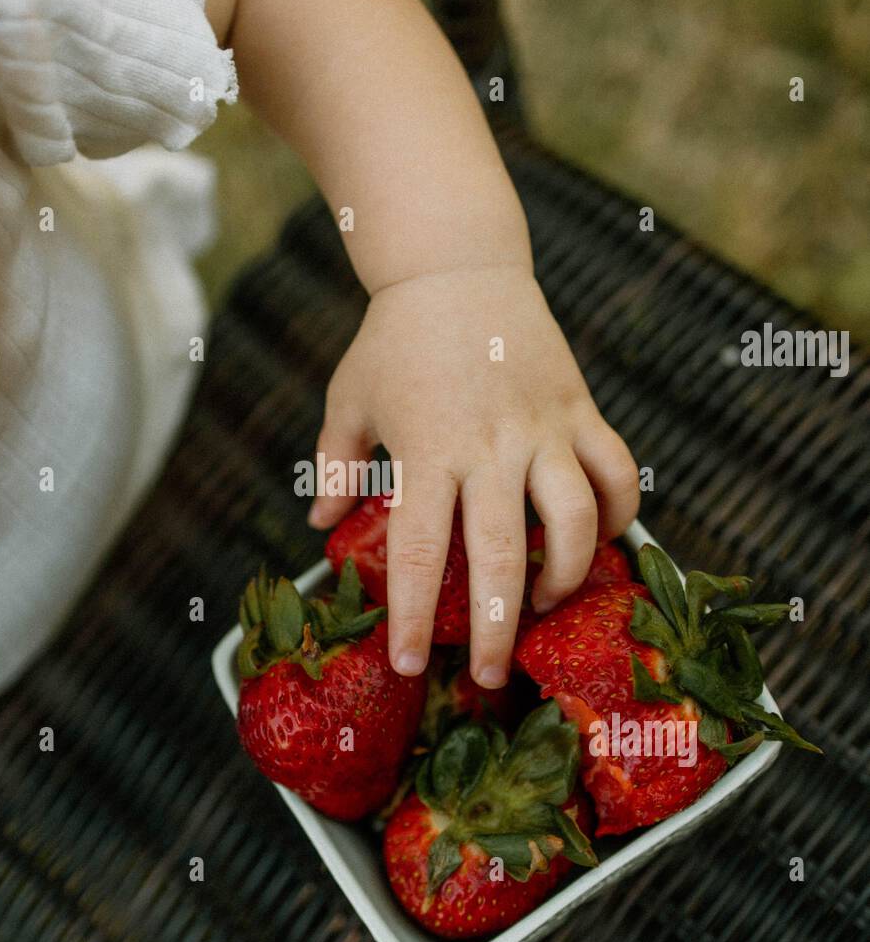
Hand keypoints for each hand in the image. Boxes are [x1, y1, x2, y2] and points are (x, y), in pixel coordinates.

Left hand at [309, 263, 639, 687]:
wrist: (458, 264)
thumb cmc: (394, 339)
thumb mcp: (349, 399)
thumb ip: (334, 464)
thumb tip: (322, 525)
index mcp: (425, 449)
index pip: (417, 553)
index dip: (411, 616)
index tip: (406, 664)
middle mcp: (488, 446)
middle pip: (501, 556)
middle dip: (494, 629)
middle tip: (486, 678)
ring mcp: (543, 427)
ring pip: (575, 520)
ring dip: (565, 577)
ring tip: (542, 606)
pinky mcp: (580, 408)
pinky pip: (617, 472)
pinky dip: (619, 514)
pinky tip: (600, 541)